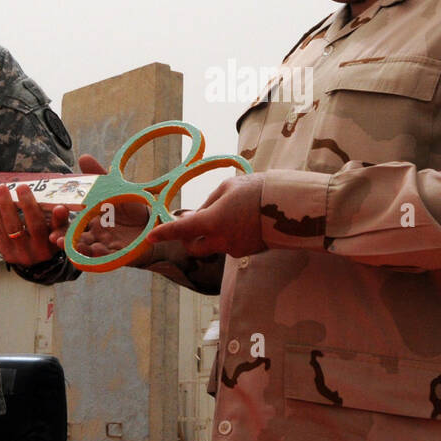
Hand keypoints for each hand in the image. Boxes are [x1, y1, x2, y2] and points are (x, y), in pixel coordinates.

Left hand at [0, 183, 67, 268]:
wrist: (33, 259)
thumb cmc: (47, 236)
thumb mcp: (58, 229)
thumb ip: (60, 219)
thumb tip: (60, 208)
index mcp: (56, 243)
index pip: (59, 230)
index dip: (58, 220)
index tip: (59, 208)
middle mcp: (41, 251)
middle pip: (35, 227)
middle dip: (28, 205)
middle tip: (22, 187)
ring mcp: (22, 253)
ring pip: (13, 227)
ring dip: (5, 205)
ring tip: (2, 188)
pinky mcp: (7, 253)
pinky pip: (0, 231)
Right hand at [66, 154, 156, 266]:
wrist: (154, 223)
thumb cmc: (130, 208)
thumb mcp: (114, 190)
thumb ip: (99, 176)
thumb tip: (83, 157)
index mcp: (87, 221)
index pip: (67, 223)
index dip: (59, 220)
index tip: (56, 211)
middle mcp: (92, 236)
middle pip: (71, 240)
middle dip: (61, 239)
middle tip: (55, 237)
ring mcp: (103, 247)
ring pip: (85, 251)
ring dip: (77, 249)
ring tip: (69, 246)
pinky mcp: (118, 256)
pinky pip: (107, 258)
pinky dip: (100, 255)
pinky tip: (97, 249)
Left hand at [147, 172, 265, 257]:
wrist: (288, 206)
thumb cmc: (256, 190)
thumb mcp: (227, 188)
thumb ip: (207, 204)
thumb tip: (195, 216)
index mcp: (212, 221)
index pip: (180, 230)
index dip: (164, 233)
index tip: (151, 236)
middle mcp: (221, 240)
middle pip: (193, 246)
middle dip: (188, 237)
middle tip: (192, 221)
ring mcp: (234, 249)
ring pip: (213, 245)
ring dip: (212, 235)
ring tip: (229, 214)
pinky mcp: (247, 252)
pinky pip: (230, 245)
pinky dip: (229, 235)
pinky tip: (244, 221)